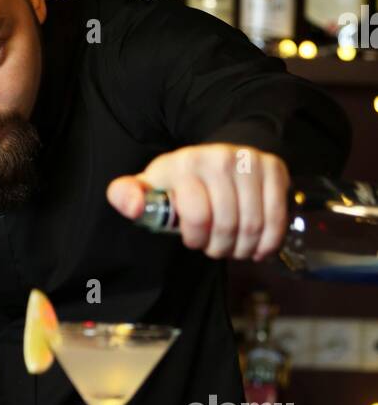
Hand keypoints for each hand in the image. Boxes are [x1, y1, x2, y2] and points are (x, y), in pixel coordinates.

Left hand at [106, 144, 289, 260]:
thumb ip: (128, 196)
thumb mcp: (151, 187)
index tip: (193, 241)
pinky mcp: (274, 168)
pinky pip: (276, 218)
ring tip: (234, 248)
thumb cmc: (181, 182)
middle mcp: (218, 157)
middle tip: (215, 248)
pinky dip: (268, 242)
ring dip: (243, 248)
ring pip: (252, 225)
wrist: (219, 155)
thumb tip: (134, 208)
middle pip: (227, 224)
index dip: (195, 238)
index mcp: (184, 163)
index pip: (196, 214)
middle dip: (220, 247)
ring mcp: (249, 161)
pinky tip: (257, 248)